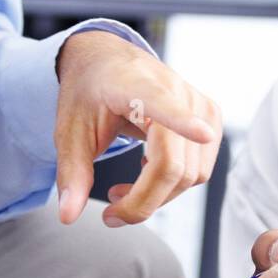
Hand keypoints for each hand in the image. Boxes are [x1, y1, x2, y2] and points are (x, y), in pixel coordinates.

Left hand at [54, 30, 220, 226]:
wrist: (106, 60)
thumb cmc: (89, 93)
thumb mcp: (70, 131)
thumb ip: (71, 173)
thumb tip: (67, 216)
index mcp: (135, 85)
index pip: (162, 104)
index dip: (184, 121)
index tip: (202, 133)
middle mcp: (175, 90)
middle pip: (172, 166)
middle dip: (142, 202)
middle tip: (111, 212)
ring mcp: (199, 103)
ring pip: (191, 174)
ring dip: (158, 196)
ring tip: (124, 190)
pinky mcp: (211, 117)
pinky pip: (200, 168)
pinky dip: (174, 182)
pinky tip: (147, 168)